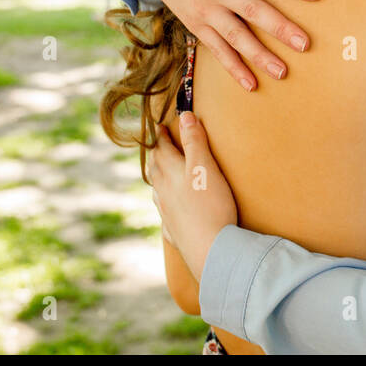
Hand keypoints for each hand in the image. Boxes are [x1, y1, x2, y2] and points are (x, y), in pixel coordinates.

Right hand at [134, 0, 320, 89]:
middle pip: (254, 11)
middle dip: (280, 28)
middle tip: (305, 44)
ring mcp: (206, 9)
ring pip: (236, 36)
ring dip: (260, 56)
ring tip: (283, 72)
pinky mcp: (196, 25)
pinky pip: (217, 50)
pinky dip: (233, 68)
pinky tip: (252, 84)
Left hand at [150, 112, 238, 281]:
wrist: (210, 249)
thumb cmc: (210, 205)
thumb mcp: (205, 167)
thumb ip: (195, 141)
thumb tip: (184, 116)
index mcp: (171, 174)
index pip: (161, 149)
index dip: (159, 136)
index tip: (157, 125)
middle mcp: (164, 193)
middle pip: (155, 169)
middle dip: (156, 155)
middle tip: (157, 146)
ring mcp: (167, 214)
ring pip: (157, 191)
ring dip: (157, 178)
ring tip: (160, 173)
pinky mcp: (175, 231)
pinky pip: (165, 215)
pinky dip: (165, 206)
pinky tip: (168, 211)